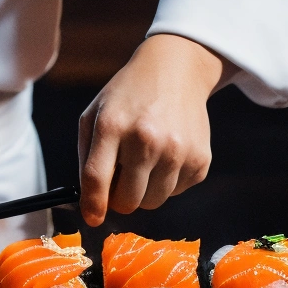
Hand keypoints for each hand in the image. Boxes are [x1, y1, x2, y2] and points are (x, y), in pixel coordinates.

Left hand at [76, 33, 226, 227]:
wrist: (176, 71)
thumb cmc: (128, 96)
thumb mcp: (96, 114)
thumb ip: (88, 158)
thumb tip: (92, 204)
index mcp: (113, 126)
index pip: (97, 179)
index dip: (93, 205)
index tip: (92, 216)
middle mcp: (146, 139)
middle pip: (128, 201)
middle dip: (120, 197)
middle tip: (121, 178)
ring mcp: (177, 151)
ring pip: (153, 202)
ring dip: (144, 189)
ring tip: (145, 160)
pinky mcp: (200, 160)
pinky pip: (176, 192)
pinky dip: (167, 181)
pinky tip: (166, 153)